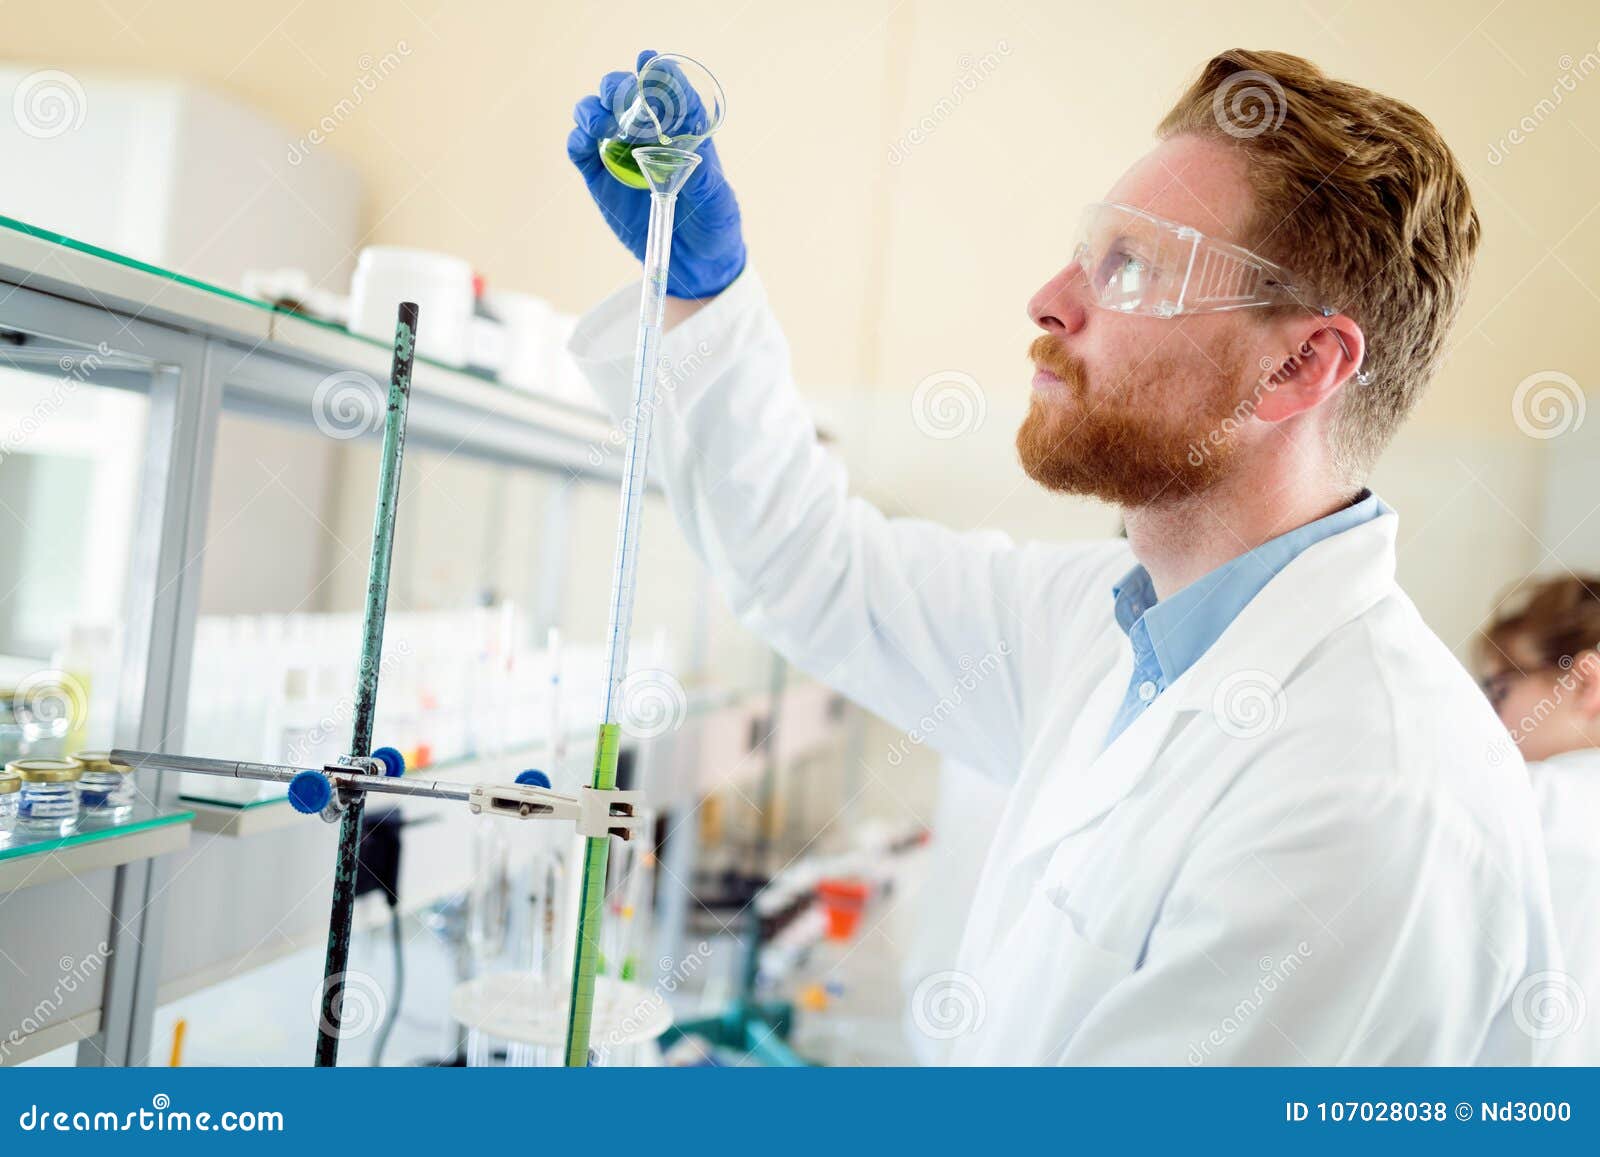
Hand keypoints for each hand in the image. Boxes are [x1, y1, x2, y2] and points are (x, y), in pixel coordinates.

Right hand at [567, 50, 746, 299]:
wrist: (697, 264)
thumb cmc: (715, 223)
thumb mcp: (717, 198)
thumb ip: (700, 172)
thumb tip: (681, 148)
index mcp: (682, 128)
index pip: (668, 89)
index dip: (657, 71)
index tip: (648, 61)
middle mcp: (647, 132)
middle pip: (623, 92)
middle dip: (618, 86)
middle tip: (619, 98)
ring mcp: (620, 152)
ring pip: (595, 113)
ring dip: (593, 109)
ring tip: (602, 125)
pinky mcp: (598, 176)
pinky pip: (579, 148)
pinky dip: (578, 138)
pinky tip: (586, 141)